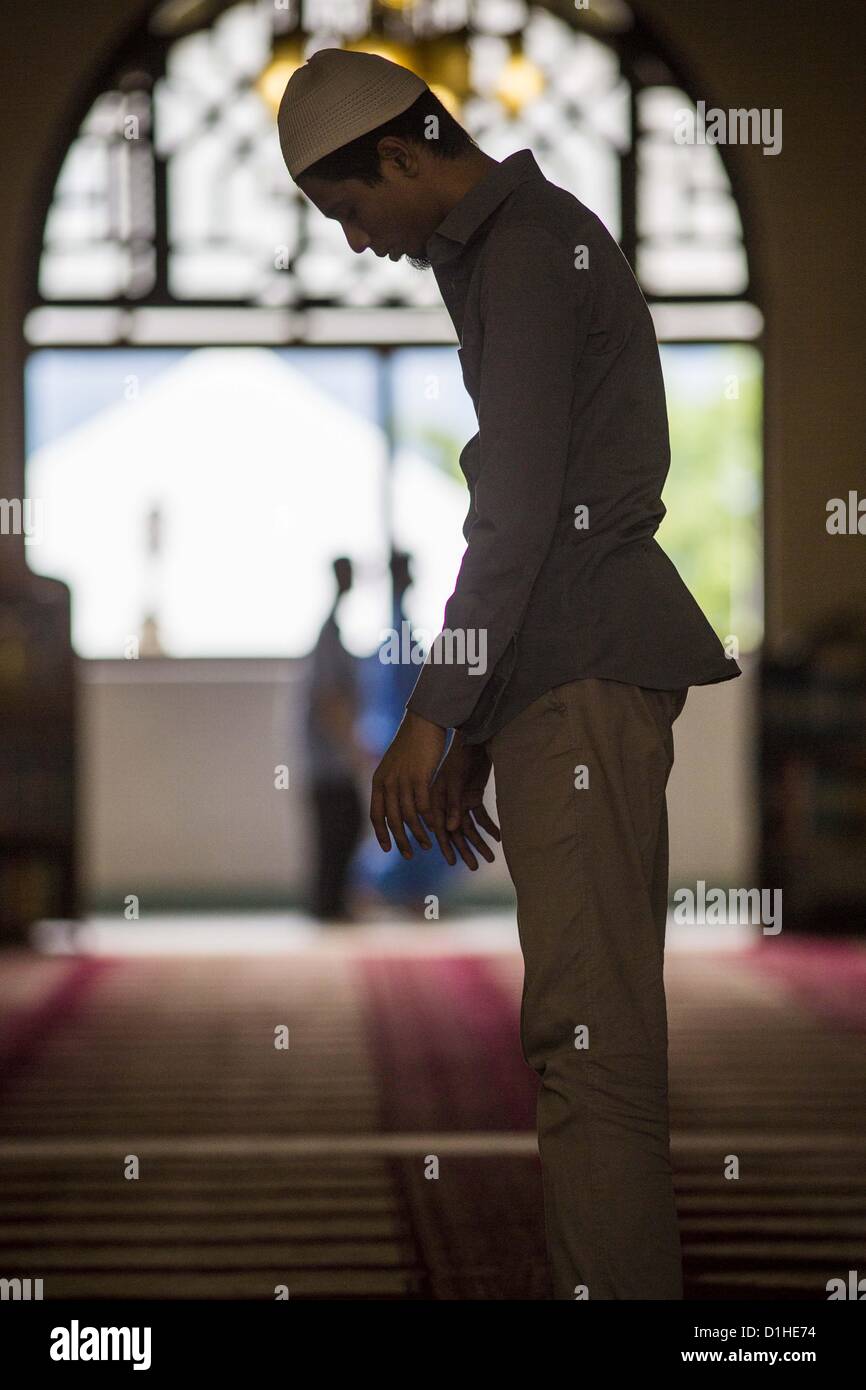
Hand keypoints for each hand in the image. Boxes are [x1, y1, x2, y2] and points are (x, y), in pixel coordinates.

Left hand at [370, 711, 446, 857]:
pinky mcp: (420, 777)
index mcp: (379, 781)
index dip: (382, 834)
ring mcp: (403, 780)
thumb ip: (391, 784)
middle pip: (392, 820)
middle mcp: (388, 783)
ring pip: (409, 816)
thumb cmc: (411, 744)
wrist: (423, 723)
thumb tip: (392, 802)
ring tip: (428, 845)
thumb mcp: (395, 765)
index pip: (376, 815)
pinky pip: (424, 806)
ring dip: (418, 834)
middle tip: (411, 855)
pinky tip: (436, 828)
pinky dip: (429, 820)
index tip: (388, 849)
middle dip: (401, 841)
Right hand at [426, 732, 500, 869]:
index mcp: (437, 800)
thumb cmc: (462, 757)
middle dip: (465, 849)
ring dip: (479, 841)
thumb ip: (454, 805)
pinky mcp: (473, 795)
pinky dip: (489, 826)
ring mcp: (461, 800)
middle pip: (456, 831)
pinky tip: (498, 837)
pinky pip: (481, 816)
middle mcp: (447, 803)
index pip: (440, 828)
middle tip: (474, 867)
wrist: (475, 738)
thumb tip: (450, 830)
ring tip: (490, 857)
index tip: (452, 862)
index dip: (445, 845)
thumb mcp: (456, 781)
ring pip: (470, 826)